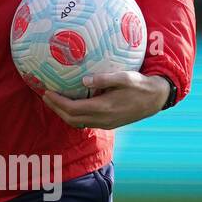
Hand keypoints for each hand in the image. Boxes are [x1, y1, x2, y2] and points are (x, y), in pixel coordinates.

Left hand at [40, 71, 169, 129]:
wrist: (156, 100)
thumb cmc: (141, 85)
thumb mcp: (125, 77)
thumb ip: (105, 79)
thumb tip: (84, 80)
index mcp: (104, 108)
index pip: (73, 109)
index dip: (58, 102)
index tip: (47, 92)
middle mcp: (102, 119)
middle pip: (71, 119)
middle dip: (56, 108)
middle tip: (45, 96)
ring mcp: (105, 123)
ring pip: (77, 122)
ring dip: (63, 113)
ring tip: (53, 101)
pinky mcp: (108, 123)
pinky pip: (85, 122)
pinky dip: (73, 115)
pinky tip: (70, 105)